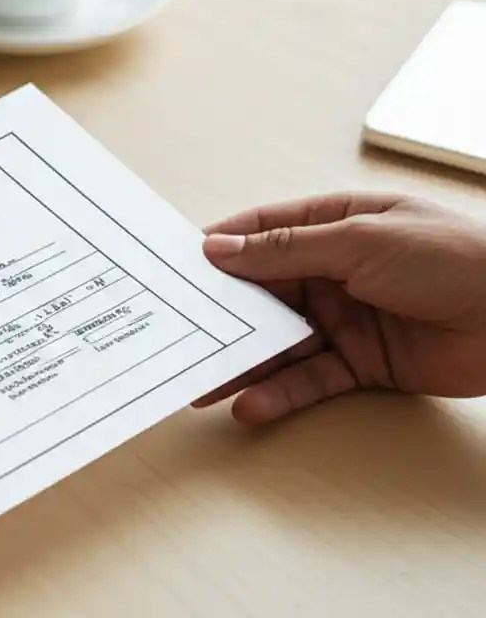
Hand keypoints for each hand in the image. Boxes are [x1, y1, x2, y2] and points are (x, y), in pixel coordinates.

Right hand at [192, 193, 485, 424]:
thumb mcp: (360, 241)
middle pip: (263, 292)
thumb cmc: (453, 259)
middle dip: (220, 314)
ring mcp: (347, 318)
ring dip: (241, 363)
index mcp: (337, 224)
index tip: (175, 266)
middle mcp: (336, 270)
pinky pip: (309, 379)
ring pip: (278, 342)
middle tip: (174, 331)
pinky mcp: (362, 363)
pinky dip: (279, 393)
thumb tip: (219, 248)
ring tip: (199, 382)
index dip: (220, 247)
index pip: (264, 231)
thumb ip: (286, 250)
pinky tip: (250, 404)